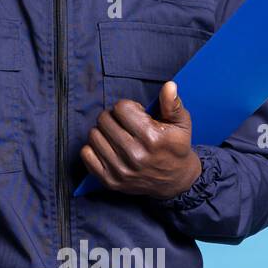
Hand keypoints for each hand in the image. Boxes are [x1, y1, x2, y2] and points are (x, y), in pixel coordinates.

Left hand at [80, 80, 201, 198]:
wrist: (174, 181)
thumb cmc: (175, 147)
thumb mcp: (181, 124)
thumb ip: (173, 104)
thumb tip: (169, 86)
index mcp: (152, 138)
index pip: (121, 108)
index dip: (128, 107)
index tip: (137, 114)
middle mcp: (134, 155)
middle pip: (104, 120)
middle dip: (114, 117)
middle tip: (125, 125)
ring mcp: (120, 170)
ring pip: (93, 135)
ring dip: (103, 132)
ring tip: (117, 136)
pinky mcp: (109, 181)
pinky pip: (86, 154)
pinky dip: (93, 148)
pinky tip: (108, 147)